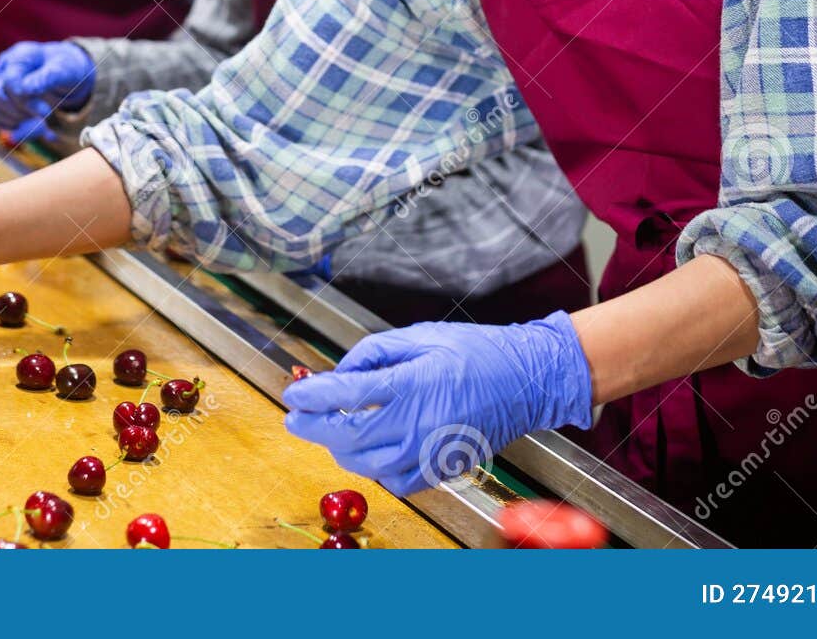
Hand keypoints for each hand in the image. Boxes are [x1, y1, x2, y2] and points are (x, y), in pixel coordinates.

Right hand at [0, 42, 94, 142]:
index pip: (9, 81)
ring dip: (13, 121)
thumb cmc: (63, 67)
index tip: (46, 112)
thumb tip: (26, 89)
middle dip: (21, 111)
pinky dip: (6, 126)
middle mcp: (3, 68)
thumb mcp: (63, 69)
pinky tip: (26, 126)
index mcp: (20, 55)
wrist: (60, 69)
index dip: (24, 101)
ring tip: (37, 121)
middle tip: (45, 114)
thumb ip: (46, 77)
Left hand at [281, 313, 592, 496]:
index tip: (292, 394)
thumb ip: (373, 353)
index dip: (311, 396)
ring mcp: (430, 452)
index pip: (345, 396)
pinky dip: (373, 468)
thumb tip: (338, 373)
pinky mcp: (441, 470)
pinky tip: (370, 448)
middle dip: (313, 427)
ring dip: (339, 448)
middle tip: (296, 416)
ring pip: (365, 465)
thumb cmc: (475, 352)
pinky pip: (394, 481)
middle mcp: (418, 424)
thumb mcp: (419, 335)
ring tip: (332, 429)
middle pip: (346, 437)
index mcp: (412, 384)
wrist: (525, 381)